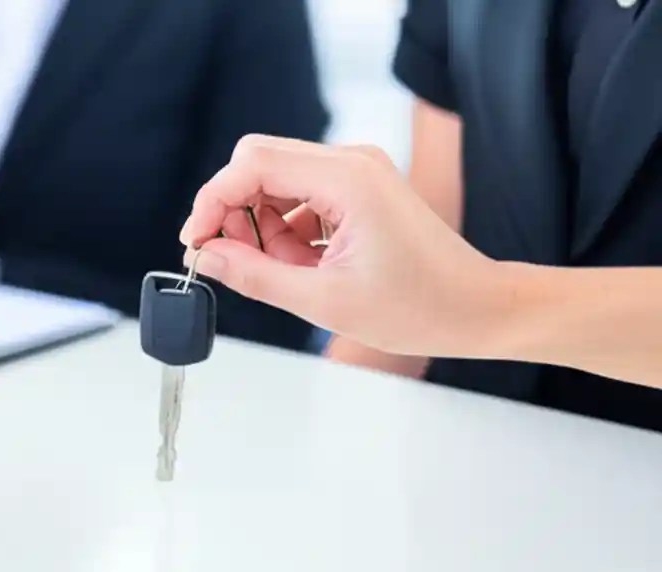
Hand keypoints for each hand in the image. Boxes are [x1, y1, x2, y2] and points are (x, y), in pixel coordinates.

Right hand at [178, 135, 512, 358]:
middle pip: (258, 164)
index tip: (196, 244)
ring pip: (275, 182)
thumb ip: (255, 276)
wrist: (477, 308)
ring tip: (289, 275)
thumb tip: (205, 258)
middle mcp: (351, 162)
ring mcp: (356, 172)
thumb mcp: (323, 301)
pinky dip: (287, 232)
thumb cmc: (418, 307)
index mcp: (347, 179)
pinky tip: (306, 269)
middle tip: (231, 261)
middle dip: (233, 212)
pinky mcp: (357, 189)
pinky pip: (298, 197)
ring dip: (263, 229)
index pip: (252, 163)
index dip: (213, 201)